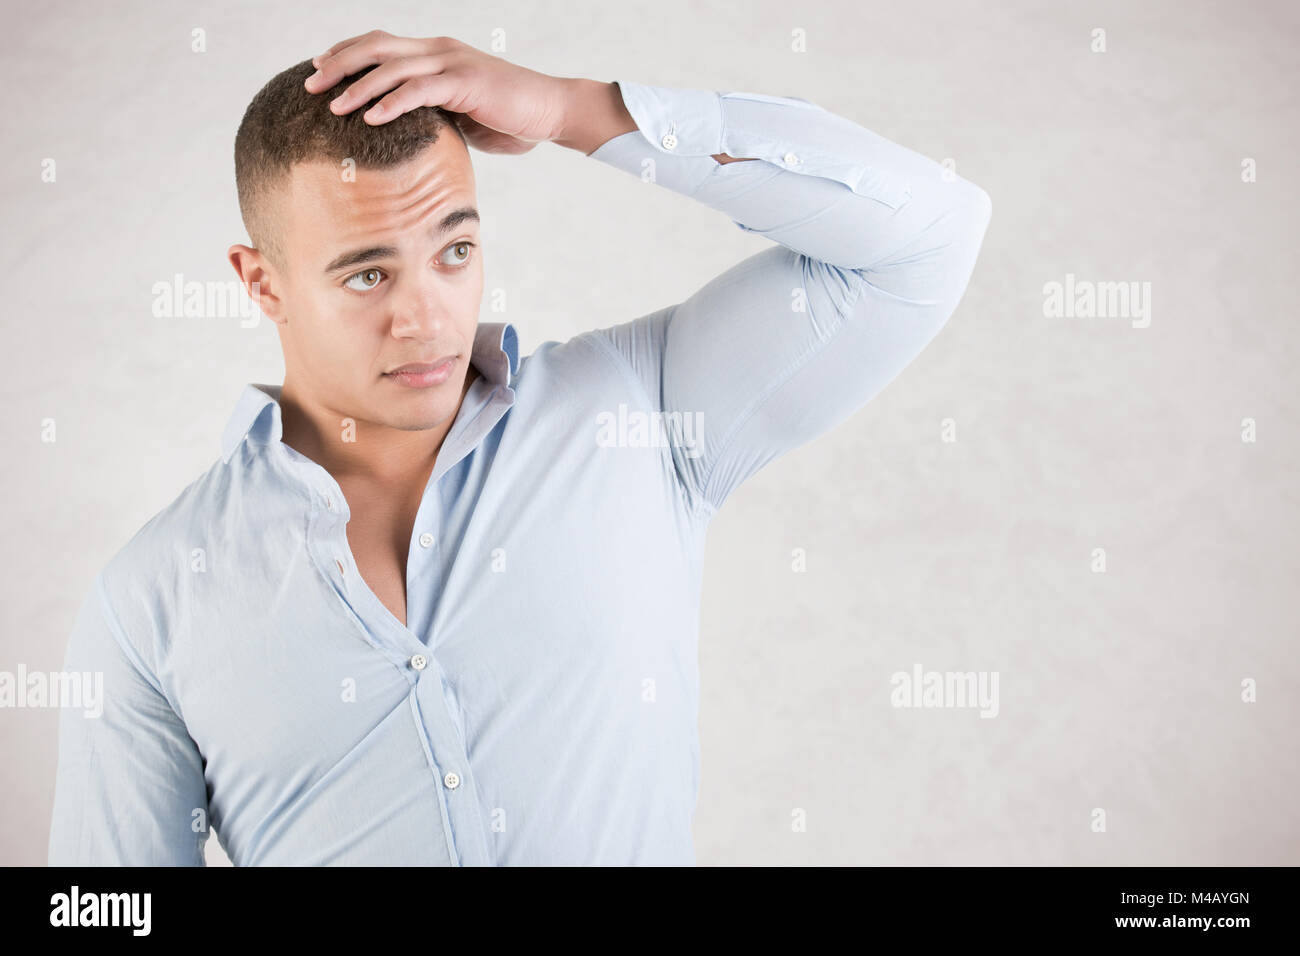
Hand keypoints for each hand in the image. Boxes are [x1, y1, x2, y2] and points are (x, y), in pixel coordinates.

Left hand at [304, 31, 569, 154]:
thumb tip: (408, 134)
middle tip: (310, 83)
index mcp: (437, 53)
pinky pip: (419, 90)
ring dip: (358, 85)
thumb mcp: (463, 114)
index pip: (382, 45)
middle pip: (377, 47)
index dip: (347, 54)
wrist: (551, 111)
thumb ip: (434, 114)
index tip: (319, 70)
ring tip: (334, 105)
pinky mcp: (465, 83)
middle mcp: (440, 50)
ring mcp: (452, 63)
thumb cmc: (510, 118)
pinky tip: (371, 117)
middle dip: (339, 63)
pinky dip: (392, 102)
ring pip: (392, 66)